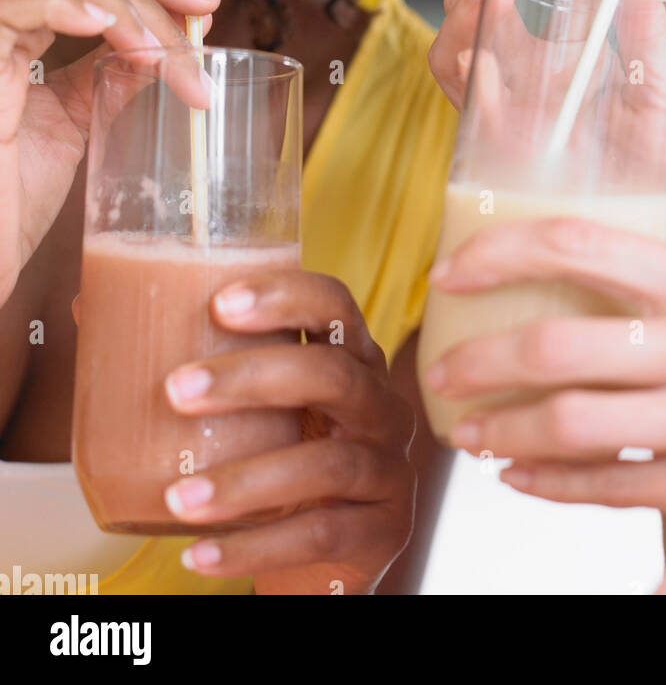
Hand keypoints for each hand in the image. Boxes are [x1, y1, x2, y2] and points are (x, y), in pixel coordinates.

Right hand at [0, 0, 219, 305]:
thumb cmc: (6, 204)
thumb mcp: (74, 125)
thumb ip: (110, 78)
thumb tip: (170, 49)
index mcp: (20, 30)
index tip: (207, 3)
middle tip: (205, 8)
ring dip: (125, 0)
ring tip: (162, 52)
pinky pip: (15, 0)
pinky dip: (67, 2)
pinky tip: (108, 26)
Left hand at [163, 270, 415, 594]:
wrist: (330, 550)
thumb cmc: (281, 456)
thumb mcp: (253, 409)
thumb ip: (194, 360)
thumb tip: (91, 304)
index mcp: (351, 358)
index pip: (335, 306)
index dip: (286, 296)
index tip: (220, 302)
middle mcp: (381, 405)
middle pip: (332, 375)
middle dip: (252, 378)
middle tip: (176, 391)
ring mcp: (389, 470)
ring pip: (326, 465)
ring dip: (245, 481)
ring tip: (177, 498)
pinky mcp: (382, 531)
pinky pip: (320, 535)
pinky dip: (253, 548)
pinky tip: (198, 554)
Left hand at [424, 219, 665, 530]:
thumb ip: (660, 273)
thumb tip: (554, 246)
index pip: (578, 241)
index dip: (497, 253)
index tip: (448, 273)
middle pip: (557, 343)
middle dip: (478, 362)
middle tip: (440, 371)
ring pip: (570, 423)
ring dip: (500, 430)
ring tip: (468, 430)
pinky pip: (608, 486)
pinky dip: (547, 484)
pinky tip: (519, 476)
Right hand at [428, 0, 665, 264]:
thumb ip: (653, 42)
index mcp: (567, 79)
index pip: (537, 4)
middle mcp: (529, 105)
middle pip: (476, 23)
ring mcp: (511, 140)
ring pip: (456, 62)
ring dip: (467, 16)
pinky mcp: (504, 182)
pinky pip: (467, 124)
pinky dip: (467, 80)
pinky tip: (487, 57)